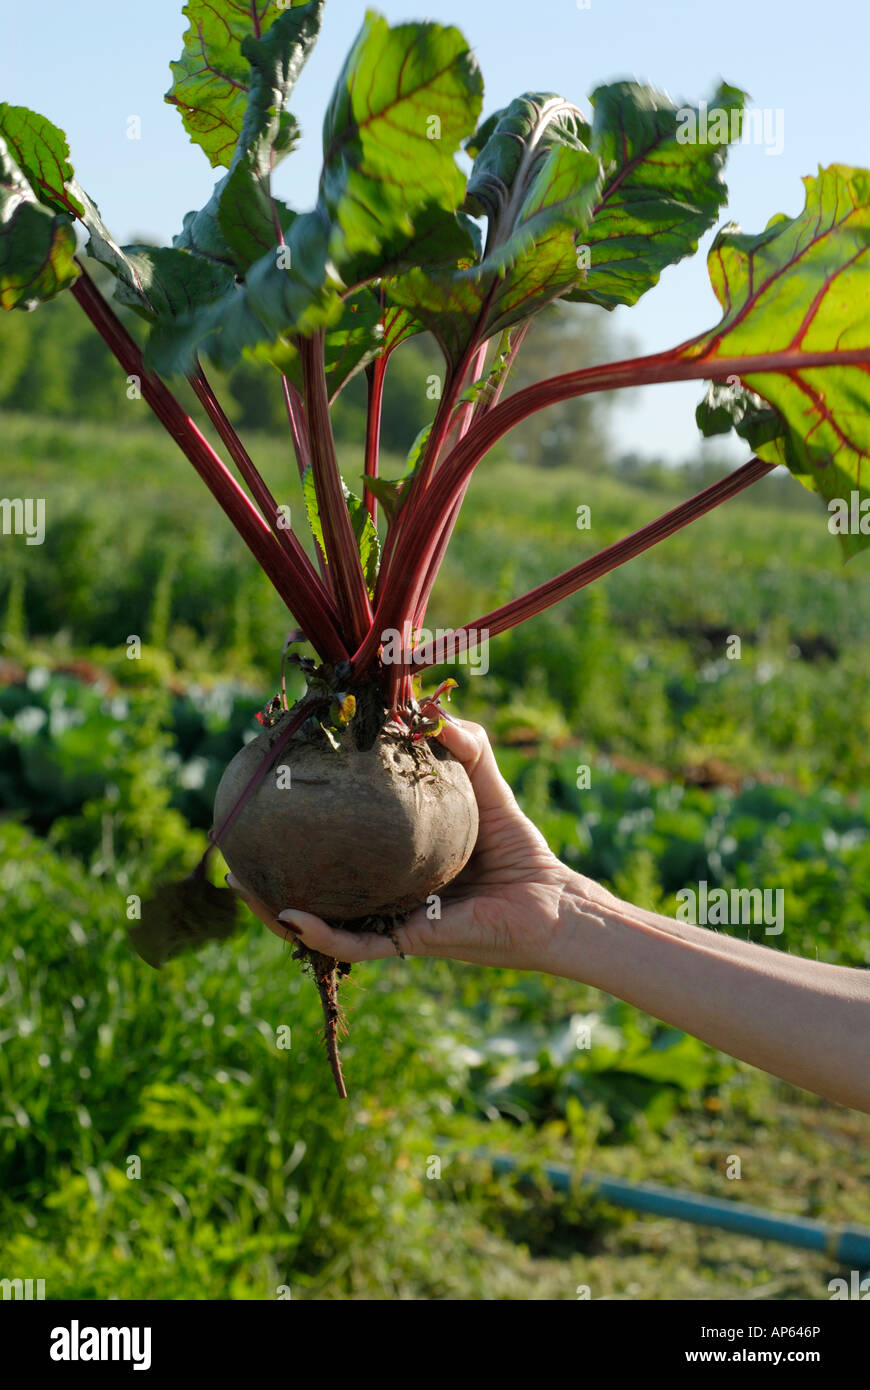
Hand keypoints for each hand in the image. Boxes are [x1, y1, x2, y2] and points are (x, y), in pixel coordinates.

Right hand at [227, 716, 608, 970]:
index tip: (264, 794)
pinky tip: (290, 912)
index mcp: (388, 857)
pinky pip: (353, 942)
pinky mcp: (406, 942)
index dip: (296, 825)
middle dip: (265, 872)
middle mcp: (380, 890)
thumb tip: (427, 709)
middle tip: (230, 844)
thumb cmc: (516, 842)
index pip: (332, 844)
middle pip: (310, 886)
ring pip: (318, 922)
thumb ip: (461, 741)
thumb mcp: (483, 778)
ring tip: (239, 881)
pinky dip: (320, 931)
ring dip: (273, 908)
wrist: (550, 899)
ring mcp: (388, 919)